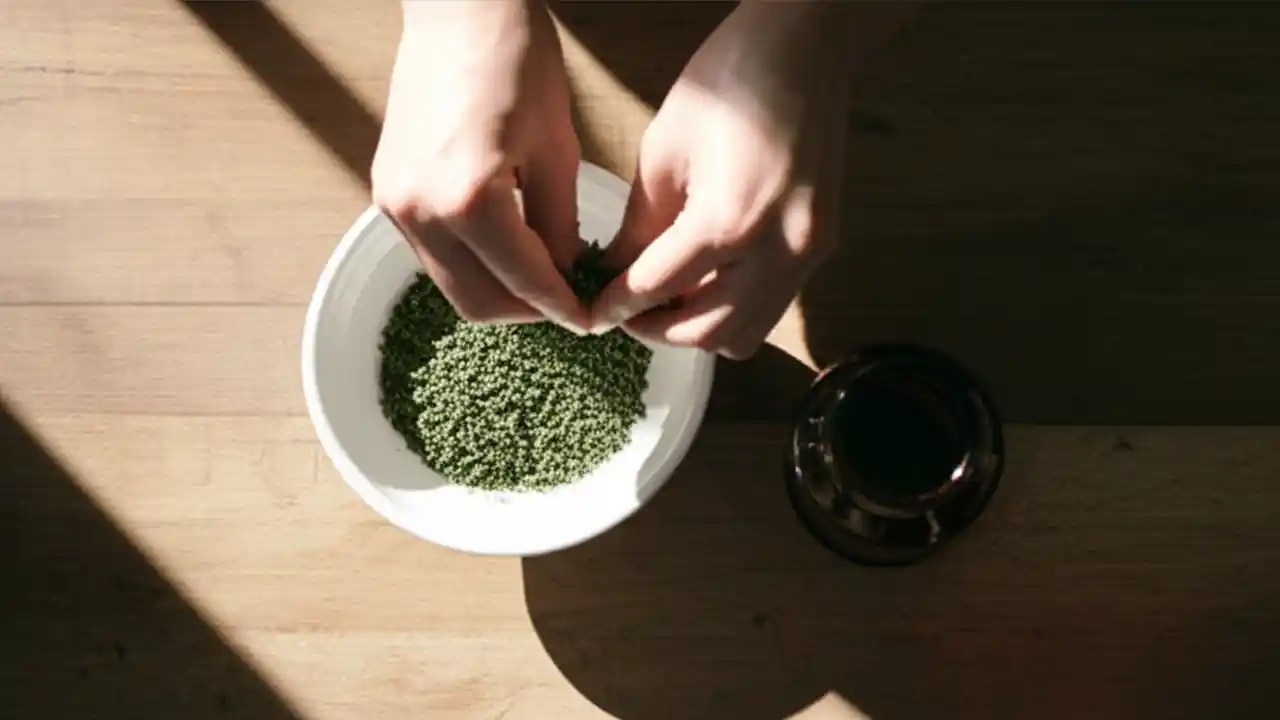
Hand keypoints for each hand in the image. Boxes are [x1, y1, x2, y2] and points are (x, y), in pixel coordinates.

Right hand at [372, 0, 586, 330]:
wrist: (457, 8)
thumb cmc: (515, 60)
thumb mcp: (558, 149)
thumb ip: (562, 225)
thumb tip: (567, 276)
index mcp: (468, 200)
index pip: (524, 284)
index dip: (564, 309)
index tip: (590, 318)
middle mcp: (420, 211)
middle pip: (477, 303)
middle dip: (528, 312)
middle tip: (567, 301)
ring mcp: (395, 204)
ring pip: (451, 284)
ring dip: (497, 290)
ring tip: (540, 273)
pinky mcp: (386, 192)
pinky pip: (432, 253)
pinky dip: (470, 262)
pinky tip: (505, 243)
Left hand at [591, 3, 853, 357]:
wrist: (805, 46)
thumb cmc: (729, 81)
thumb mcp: (663, 151)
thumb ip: (640, 225)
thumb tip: (617, 273)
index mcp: (729, 219)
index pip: (659, 288)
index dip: (617, 305)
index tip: (594, 312)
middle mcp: (778, 249)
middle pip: (705, 331)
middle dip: (657, 329)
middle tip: (626, 312)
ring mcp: (808, 252)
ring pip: (744, 333)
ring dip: (698, 329)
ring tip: (666, 303)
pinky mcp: (823, 246)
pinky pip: (771, 307)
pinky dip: (733, 310)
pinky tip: (707, 282)